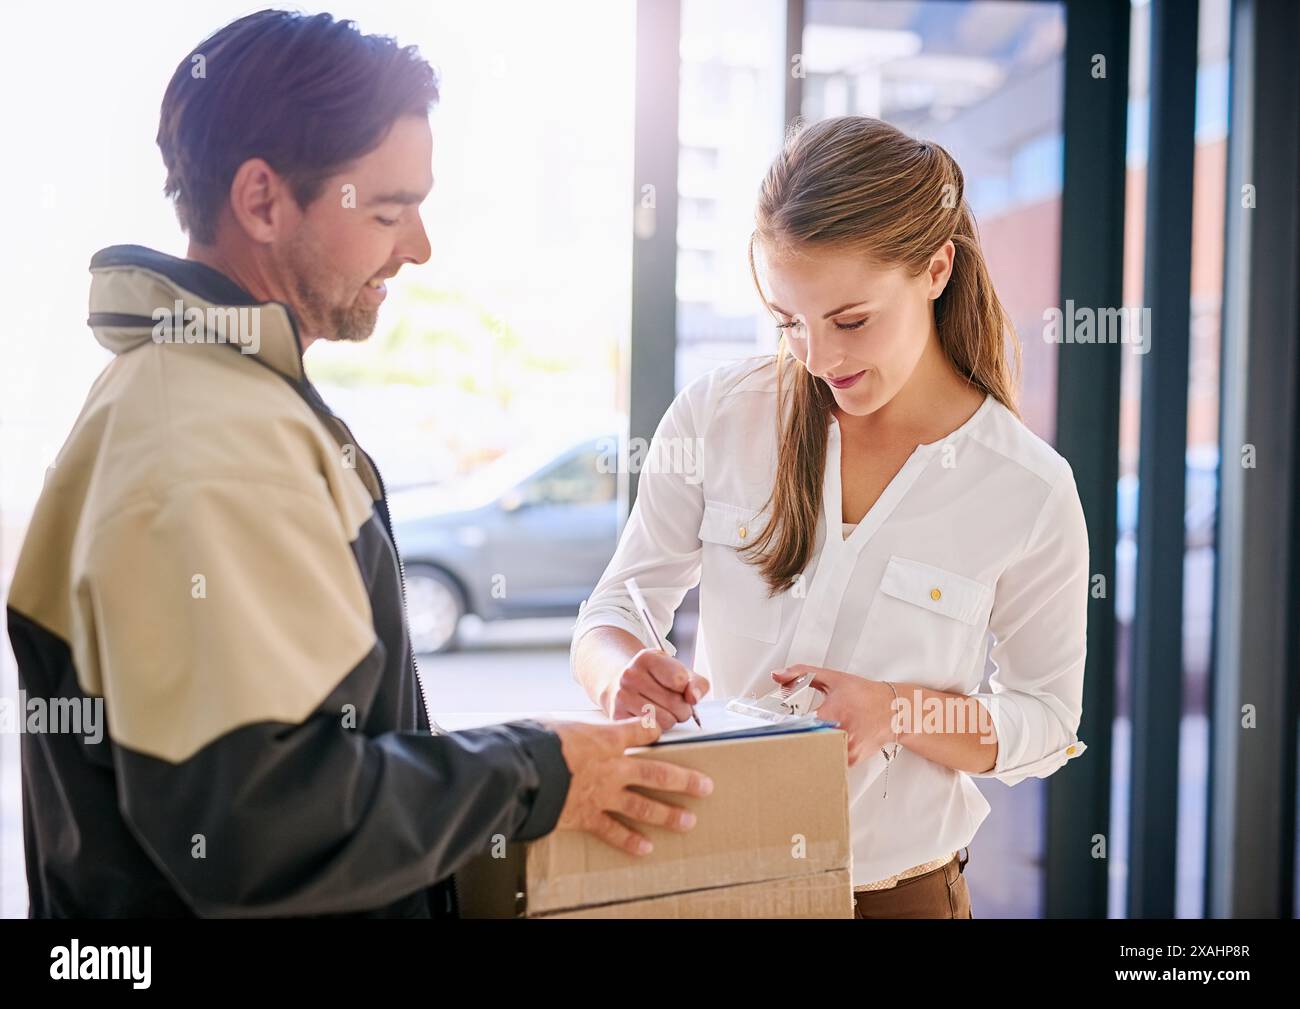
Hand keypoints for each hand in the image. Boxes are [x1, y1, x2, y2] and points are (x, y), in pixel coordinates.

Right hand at [546, 718, 713, 854]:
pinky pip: (614, 831)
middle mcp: (613, 768)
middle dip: (684, 781)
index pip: (639, 731)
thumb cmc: (537, 742)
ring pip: (644, 806)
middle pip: (656, 774)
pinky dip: (630, 841)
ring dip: (668, 815)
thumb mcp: (557, 725)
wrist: (525, 771)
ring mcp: (603, 795)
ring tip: (688, 821)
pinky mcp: (588, 817)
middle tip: (705, 787)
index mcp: (606, 739)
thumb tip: (563, 731)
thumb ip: (570, 731)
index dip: (653, 729)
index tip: (662, 728)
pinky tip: (646, 848)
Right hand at [601, 648, 710, 729]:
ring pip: (665, 721)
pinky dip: (658, 728)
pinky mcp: (619, 716)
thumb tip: (693, 698)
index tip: (680, 687)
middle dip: (683, 708)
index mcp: (647, 658)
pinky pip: (652, 731)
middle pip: (674, 703)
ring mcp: (622, 696)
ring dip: (672, 720)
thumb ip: (696, 683)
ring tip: (665, 711)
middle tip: (677, 704)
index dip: (687, 688)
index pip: (680, 680)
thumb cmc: (655, 678)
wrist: (622, 684)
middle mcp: (631, 675)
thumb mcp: (678, 671)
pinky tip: (653, 717)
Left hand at [771, 664, 894, 766]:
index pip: (798, 725)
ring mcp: (846, 749)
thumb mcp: (833, 678)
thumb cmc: (864, 694)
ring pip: (815, 755)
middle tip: (778, 737)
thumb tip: (777, 675)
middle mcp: (841, 734)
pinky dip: (819, 754)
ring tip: (796, 743)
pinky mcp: (850, 759)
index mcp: (833, 713)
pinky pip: (827, 761)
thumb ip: (802, 673)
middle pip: (804, 743)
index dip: (781, 727)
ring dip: (805, 748)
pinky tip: (817, 746)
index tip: (770, 727)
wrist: (893, 710)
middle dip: (791, 739)